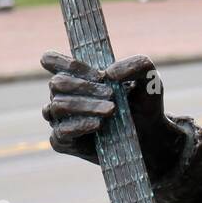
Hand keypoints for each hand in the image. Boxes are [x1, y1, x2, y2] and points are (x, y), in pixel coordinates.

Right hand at [40, 52, 176, 165]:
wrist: (150, 134)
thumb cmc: (144, 102)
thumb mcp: (148, 76)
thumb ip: (134, 65)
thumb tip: (109, 74)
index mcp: (77, 75)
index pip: (51, 60)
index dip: (62, 62)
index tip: (95, 72)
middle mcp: (64, 95)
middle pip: (57, 83)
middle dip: (84, 87)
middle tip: (112, 94)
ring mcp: (61, 119)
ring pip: (57, 107)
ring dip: (85, 106)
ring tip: (111, 110)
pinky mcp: (64, 142)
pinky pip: (60, 133)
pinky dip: (79, 126)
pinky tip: (98, 125)